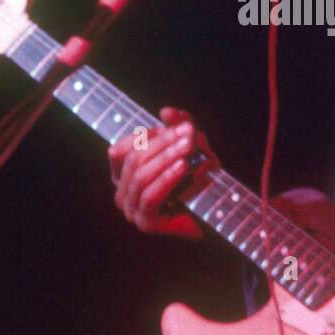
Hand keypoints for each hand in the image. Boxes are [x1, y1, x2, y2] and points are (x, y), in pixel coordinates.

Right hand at [107, 107, 213, 237]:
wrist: (214, 213)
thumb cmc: (198, 178)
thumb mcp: (189, 147)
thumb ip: (177, 127)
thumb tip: (167, 111)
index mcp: (123, 176)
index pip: (120, 150)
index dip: (144, 135)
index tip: (172, 125)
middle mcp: (122, 193)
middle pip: (133, 160)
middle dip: (161, 142)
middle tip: (188, 131)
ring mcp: (131, 210)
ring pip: (140, 176)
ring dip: (166, 157)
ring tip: (188, 145)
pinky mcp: (145, 223)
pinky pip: (150, 196)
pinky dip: (166, 178)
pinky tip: (183, 166)